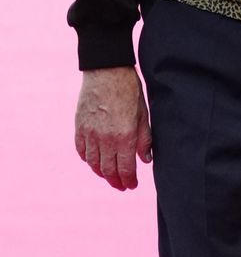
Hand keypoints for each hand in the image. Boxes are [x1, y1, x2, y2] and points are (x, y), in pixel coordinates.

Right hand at [75, 66, 152, 190]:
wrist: (106, 71)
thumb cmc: (128, 90)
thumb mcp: (144, 114)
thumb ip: (144, 139)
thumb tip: (145, 160)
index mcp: (124, 136)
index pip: (125, 168)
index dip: (128, 180)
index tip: (132, 185)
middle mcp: (105, 138)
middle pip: (107, 170)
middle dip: (115, 181)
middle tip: (121, 185)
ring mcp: (90, 133)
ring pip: (93, 163)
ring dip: (101, 173)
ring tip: (108, 176)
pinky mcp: (80, 126)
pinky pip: (81, 150)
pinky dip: (87, 159)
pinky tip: (93, 161)